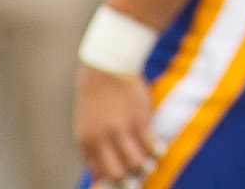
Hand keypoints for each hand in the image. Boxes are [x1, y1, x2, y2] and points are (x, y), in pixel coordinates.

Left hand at [75, 64, 159, 186]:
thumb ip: (93, 145)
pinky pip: (151, 144)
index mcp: (86, 141)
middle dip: (128, 179)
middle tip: (136, 176)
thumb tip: (103, 170)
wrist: (106, 67)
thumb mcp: (86, 123)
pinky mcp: (139, 119)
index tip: (121, 181)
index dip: (112, 181)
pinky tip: (159, 149)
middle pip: (118, 173)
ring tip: (149, 165)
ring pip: (136, 162)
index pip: (99, 173)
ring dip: (145, 167)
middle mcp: (102, 138)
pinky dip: (156, 151)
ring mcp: (121, 129)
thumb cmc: (96, 96)